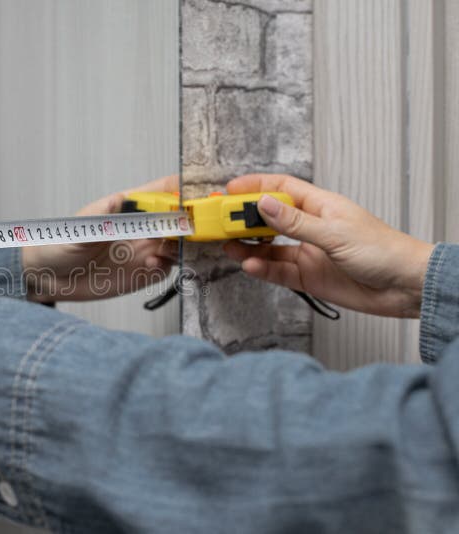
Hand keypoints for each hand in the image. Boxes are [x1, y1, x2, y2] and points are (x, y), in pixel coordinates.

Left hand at [21, 175, 179, 301]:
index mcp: (127, 208)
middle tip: (186, 230)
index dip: (181, 191)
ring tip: (162, 251)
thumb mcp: (77, 229)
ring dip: (178, 247)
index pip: (161, 193)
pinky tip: (151, 266)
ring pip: (176, 245)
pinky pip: (165, 268)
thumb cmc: (57, 244)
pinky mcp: (140, 273)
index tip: (194, 197)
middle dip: (189, 222)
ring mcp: (142, 250)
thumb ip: (100, 218)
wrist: (47, 277)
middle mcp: (139, 228)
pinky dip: (166, 266)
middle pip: (177, 219)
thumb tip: (117, 200)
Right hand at [223, 174, 433, 317]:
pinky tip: (249, 265)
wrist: (405, 287)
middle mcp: (311, 228)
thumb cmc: (383, 251)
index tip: (230, 190)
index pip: (281, 188)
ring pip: (269, 247)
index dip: (255, 186)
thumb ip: (296, 222)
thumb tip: (265, 204)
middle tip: (221, 222)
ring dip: (248, 246)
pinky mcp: (308, 276)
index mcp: (320, 206)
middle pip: (269, 219)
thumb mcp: (335, 233)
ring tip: (228, 246)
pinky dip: (262, 269)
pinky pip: (277, 271)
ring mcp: (308, 253)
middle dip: (243, 219)